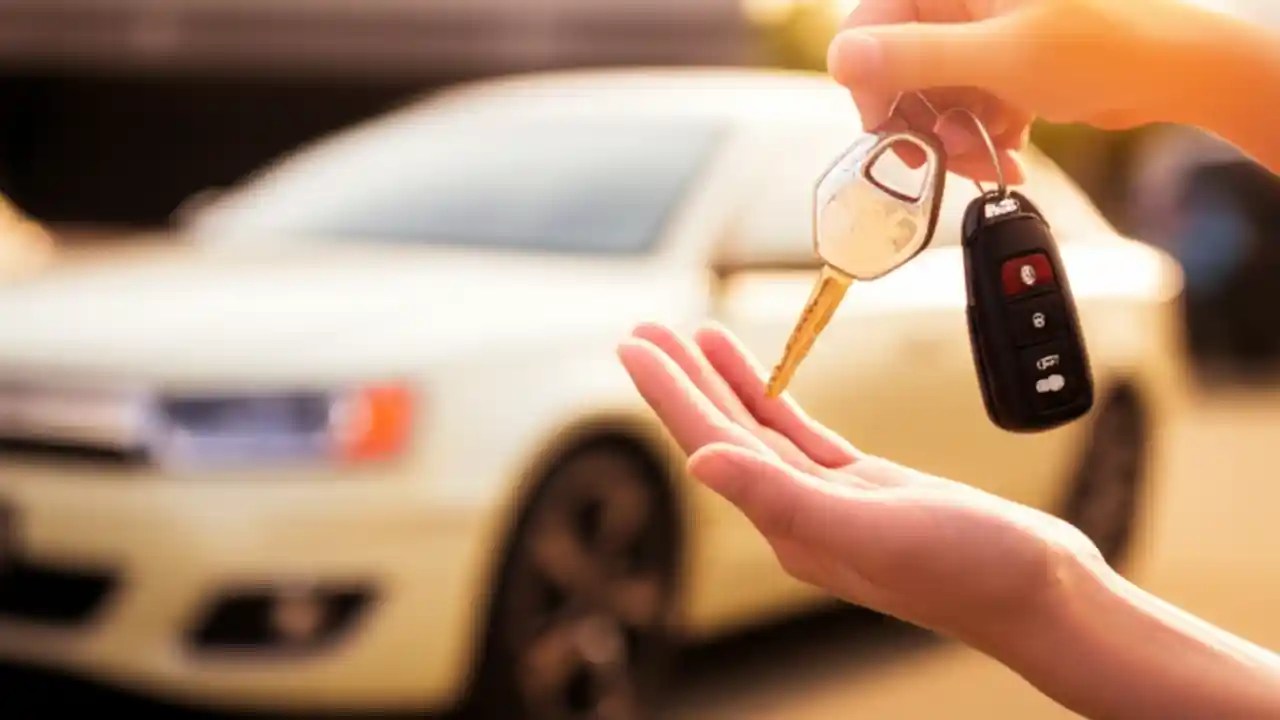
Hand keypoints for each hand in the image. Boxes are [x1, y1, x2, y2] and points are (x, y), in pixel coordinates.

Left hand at [618, 323, 1104, 644]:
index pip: (712, 443)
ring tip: (688, 337)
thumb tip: (701, 463)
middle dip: (681, 378)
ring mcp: (830, 500)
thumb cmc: (970, 572)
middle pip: (722, 431)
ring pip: (760, 428)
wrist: (1040, 593)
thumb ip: (781, 497)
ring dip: (722, 381)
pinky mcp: (865, 487)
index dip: (670, 392)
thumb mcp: (870, 529)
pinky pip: (802, 432)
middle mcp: (796, 514)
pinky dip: (775, 398)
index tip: (633, 346)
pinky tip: (758, 376)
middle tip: (642, 329)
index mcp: (788, 525)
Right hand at [830, 0, 1202, 182]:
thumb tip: (842, 58)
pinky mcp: (998, 61)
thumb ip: (914, 57)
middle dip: (920, 122)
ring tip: (991, 156)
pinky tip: (1009, 152)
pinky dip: (979, 136)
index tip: (886, 130)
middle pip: (896, 67)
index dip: (871, 83)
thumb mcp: (1000, 57)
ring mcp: (979, 31)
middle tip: (949, 155)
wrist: (1177, 71)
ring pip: (929, 95)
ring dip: (952, 138)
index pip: (869, 25)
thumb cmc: (1106, 45)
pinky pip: (962, 105)